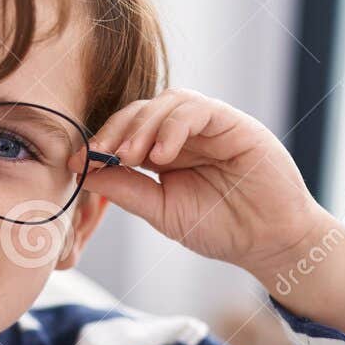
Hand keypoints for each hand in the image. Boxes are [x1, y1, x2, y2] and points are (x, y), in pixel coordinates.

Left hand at [81, 87, 325, 275]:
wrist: (268, 242)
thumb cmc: (220, 228)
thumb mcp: (162, 211)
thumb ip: (127, 189)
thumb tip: (85, 172)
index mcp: (165, 152)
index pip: (126, 131)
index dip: (99, 142)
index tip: (76, 162)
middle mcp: (185, 133)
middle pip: (141, 110)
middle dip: (114, 129)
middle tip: (98, 154)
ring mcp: (210, 125)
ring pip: (167, 102)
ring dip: (142, 125)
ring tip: (129, 155)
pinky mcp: (233, 123)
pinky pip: (197, 109)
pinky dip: (173, 126)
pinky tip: (161, 154)